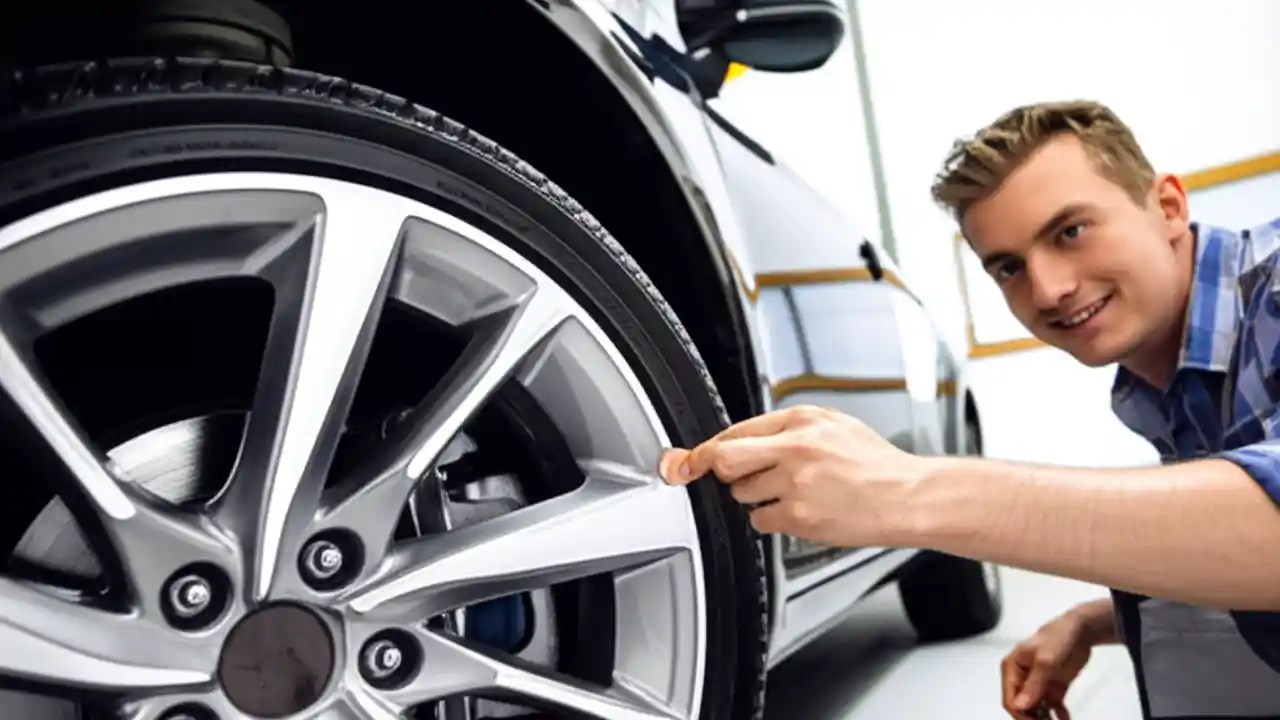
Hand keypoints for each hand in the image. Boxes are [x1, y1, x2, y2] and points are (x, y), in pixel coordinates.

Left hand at [657, 405, 930, 546]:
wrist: (909, 496)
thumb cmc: (875, 465)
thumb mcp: (834, 427)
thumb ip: (788, 430)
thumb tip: (742, 442)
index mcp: (802, 419)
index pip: (735, 430)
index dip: (706, 448)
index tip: (685, 460)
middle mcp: (796, 446)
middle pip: (724, 457)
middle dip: (712, 470)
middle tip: (717, 478)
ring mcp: (796, 482)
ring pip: (742, 493)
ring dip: (755, 497)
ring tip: (793, 493)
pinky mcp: (799, 515)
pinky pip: (761, 520)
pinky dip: (772, 520)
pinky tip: (801, 512)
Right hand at [1001, 604, 1102, 718]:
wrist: (1080, 631)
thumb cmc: (1057, 637)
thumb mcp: (1045, 660)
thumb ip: (1034, 684)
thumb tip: (1020, 705)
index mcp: (1012, 668)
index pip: (1010, 700)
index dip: (1021, 715)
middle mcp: (1022, 678)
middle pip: (1022, 707)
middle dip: (1033, 719)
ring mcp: (1038, 684)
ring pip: (1036, 710)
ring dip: (1045, 719)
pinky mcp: (1053, 687)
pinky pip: (1052, 707)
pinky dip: (1058, 715)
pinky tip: (1065, 718)